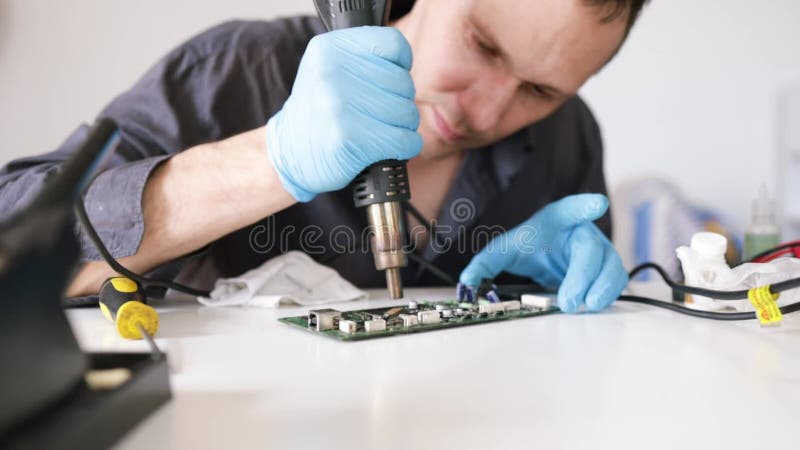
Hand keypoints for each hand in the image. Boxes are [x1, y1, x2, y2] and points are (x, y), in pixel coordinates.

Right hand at [266, 27, 421, 201]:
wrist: (289, 155)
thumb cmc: (319, 114)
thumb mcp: (329, 71)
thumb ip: (364, 60)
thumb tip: (406, 69)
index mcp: (329, 48)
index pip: (393, 44)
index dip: (400, 67)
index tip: (388, 83)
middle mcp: (333, 71)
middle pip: (404, 82)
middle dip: (399, 104)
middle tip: (376, 117)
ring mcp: (340, 105)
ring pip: (407, 113)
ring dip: (402, 128)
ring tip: (378, 133)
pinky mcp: (350, 138)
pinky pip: (404, 140)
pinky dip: (404, 148)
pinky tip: (386, 149)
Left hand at [458, 194, 627, 312]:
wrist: (547, 255)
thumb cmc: (531, 246)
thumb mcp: (506, 250)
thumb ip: (485, 263)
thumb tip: (467, 282)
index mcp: (559, 219)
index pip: (572, 208)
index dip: (585, 205)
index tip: (597, 202)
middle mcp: (583, 233)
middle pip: (592, 248)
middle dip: (584, 276)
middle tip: (569, 300)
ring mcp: (600, 251)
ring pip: (612, 267)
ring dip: (602, 288)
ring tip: (585, 306)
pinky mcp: (607, 271)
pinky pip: (616, 282)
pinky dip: (607, 295)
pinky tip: (591, 305)